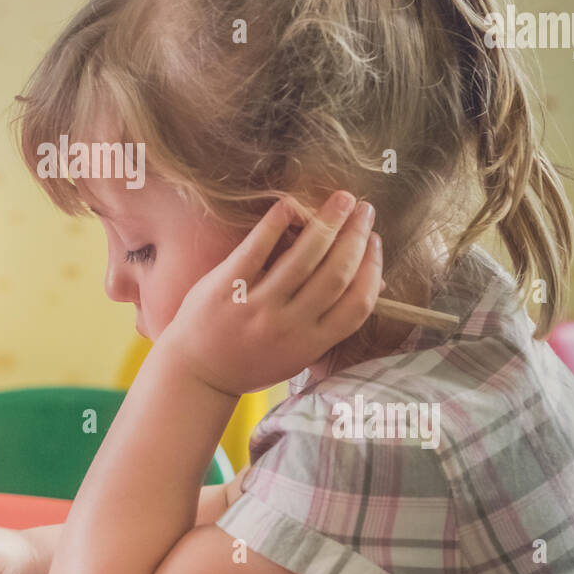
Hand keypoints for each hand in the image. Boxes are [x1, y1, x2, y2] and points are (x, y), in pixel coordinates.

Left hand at [160, 191, 381, 396]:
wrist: (197, 374)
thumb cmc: (253, 361)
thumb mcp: (299, 353)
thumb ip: (332, 323)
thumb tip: (375, 286)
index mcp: (311, 343)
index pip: (357, 302)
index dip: (372, 266)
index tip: (374, 240)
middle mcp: (288, 326)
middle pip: (336, 274)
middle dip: (355, 236)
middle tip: (364, 210)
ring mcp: (257, 306)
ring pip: (304, 257)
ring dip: (328, 222)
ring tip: (342, 200)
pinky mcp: (227, 287)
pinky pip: (257, 247)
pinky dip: (277, 222)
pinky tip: (292, 204)